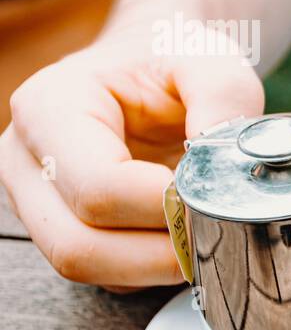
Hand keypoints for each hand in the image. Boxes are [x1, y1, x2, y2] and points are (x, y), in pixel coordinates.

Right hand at [1, 41, 263, 288]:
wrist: (157, 59)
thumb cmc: (177, 56)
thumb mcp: (212, 59)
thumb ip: (223, 101)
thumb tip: (224, 168)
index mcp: (50, 108)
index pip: (98, 187)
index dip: (164, 209)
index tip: (217, 200)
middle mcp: (28, 160)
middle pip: (78, 245)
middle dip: (158, 255)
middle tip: (222, 236)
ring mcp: (38, 200)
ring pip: (87, 267)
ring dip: (156, 267)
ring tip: (211, 236)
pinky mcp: (65, 227)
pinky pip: (104, 273)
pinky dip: (151, 270)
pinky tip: (189, 239)